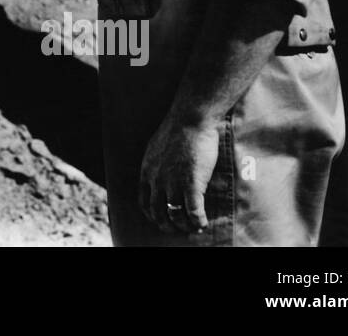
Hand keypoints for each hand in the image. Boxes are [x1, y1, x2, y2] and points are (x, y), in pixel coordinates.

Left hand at [138, 115, 219, 233]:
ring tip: (193, 227)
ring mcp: (173, 182)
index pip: (144, 202)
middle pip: (157, 213)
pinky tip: (203, 223)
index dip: (153, 215)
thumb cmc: (177, 128)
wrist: (190, 118)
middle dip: (167, 225)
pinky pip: (193, 211)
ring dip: (184, 225)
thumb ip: (156, 162)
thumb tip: (160, 169)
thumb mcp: (156, 146)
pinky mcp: (191, 182)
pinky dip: (197, 221)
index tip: (161, 219)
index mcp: (147, 171)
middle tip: (178, 228)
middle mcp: (156, 180)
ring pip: (174, 215)